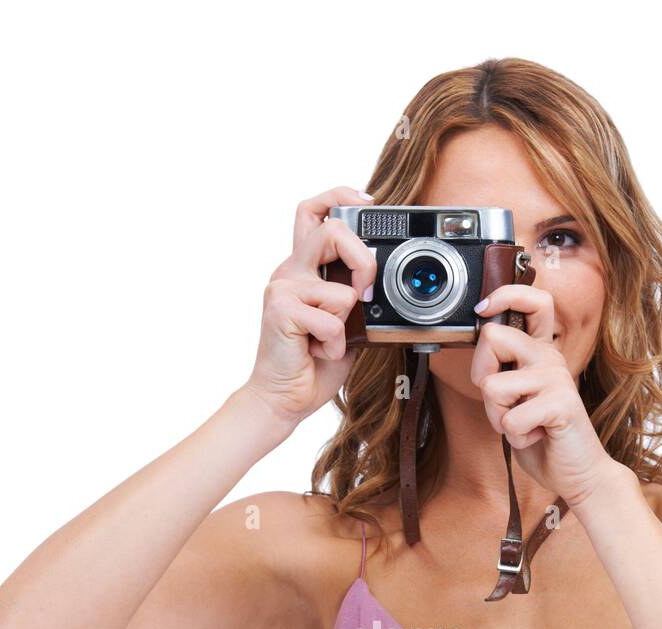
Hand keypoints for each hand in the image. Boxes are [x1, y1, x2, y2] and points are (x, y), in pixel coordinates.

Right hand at [243, 185, 376, 430]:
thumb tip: (380, 280)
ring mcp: (282, 288)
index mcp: (303, 267)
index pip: (314, 211)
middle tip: (364, 292)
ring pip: (340, 288)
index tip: (369, 204)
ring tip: (328, 339)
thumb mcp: (346, 323)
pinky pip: (332, 319)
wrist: (284, 399)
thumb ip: (356, 295)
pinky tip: (319, 352)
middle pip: (330, 229)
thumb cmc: (313, 363)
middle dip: (362, 259)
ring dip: (346, 322)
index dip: (341, 196)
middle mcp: (290, 271)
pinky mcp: (280, 310)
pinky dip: (336, 344)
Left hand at [470, 284, 617, 506]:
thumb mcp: (514, 400)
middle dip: (481, 375)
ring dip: (498, 417)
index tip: (484, 308)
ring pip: (492, 386)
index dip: (504, 295)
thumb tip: (480, 354)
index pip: (533, 300)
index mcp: (541, 351)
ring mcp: (557, 377)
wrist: (577, 473)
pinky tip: (536, 436)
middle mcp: (549, 357)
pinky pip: (510, 418)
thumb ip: (501, 375)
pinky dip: (515, 437)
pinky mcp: (561, 403)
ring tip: (522, 424)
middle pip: (492, 337)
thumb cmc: (544, 438)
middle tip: (502, 402)